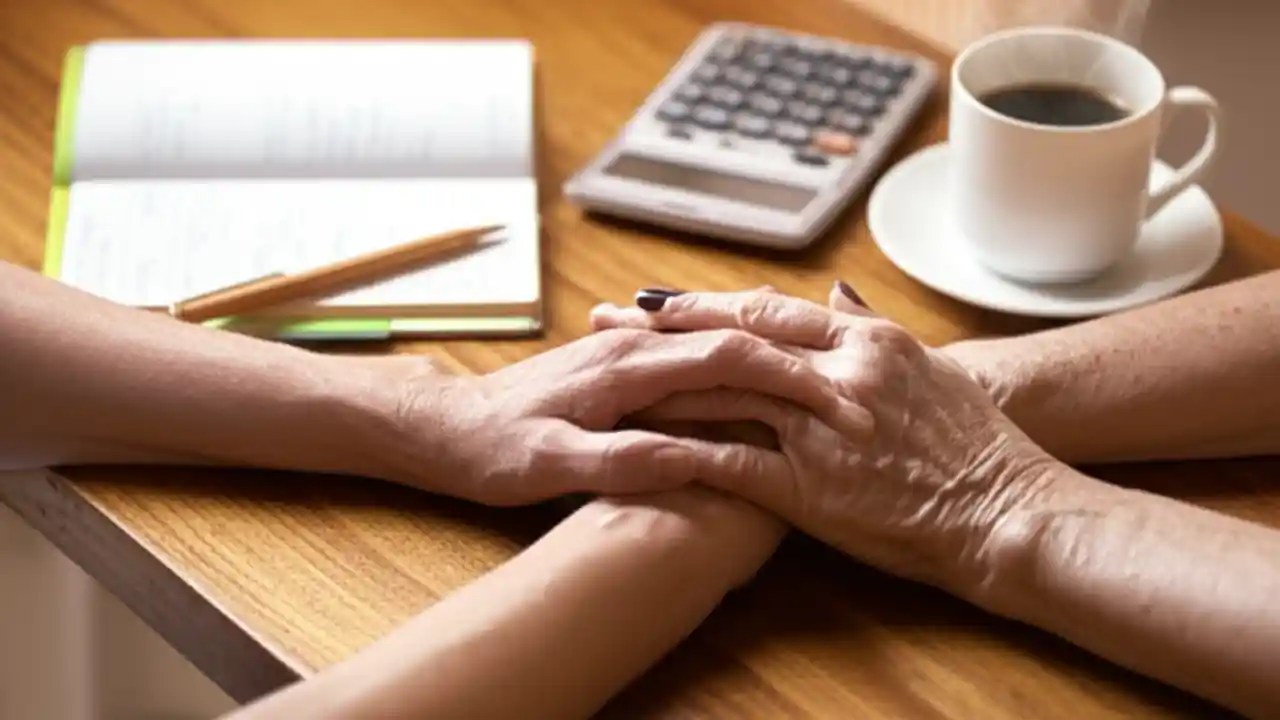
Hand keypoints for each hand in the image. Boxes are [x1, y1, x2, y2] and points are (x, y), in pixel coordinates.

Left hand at [375, 328, 857, 505]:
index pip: (726, 354)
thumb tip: (687, 458)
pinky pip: (692, 361)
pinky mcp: (622, 367)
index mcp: (626, 366)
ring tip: (830, 386)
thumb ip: (617, 461)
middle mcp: (634, 348)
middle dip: (798, 362)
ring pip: (718, 346)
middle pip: (734, 340)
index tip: (840, 400)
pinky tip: (760, 390)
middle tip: (858, 392)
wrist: (444, 427)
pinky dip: (733, 371)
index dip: (788, 374)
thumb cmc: (491, 449)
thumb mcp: (547, 465)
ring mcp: (629, 353)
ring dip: (772, 361)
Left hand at [591, 288, 1061, 598]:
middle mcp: (837, 376)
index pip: (766, 309)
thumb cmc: (974, 442)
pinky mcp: (810, 489)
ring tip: (606, 380)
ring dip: (658, 387)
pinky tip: (637, 450)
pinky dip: (681, 454)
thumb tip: (836, 290)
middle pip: (730, 343)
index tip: (657, 299)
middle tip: (605, 322)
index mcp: (865, 342)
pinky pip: (732, 465)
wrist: (1005, 511)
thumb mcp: (927, 366)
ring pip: (721, 396)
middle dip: (662, 332)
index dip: (705, 303)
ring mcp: (821, 431)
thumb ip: (870, 326)